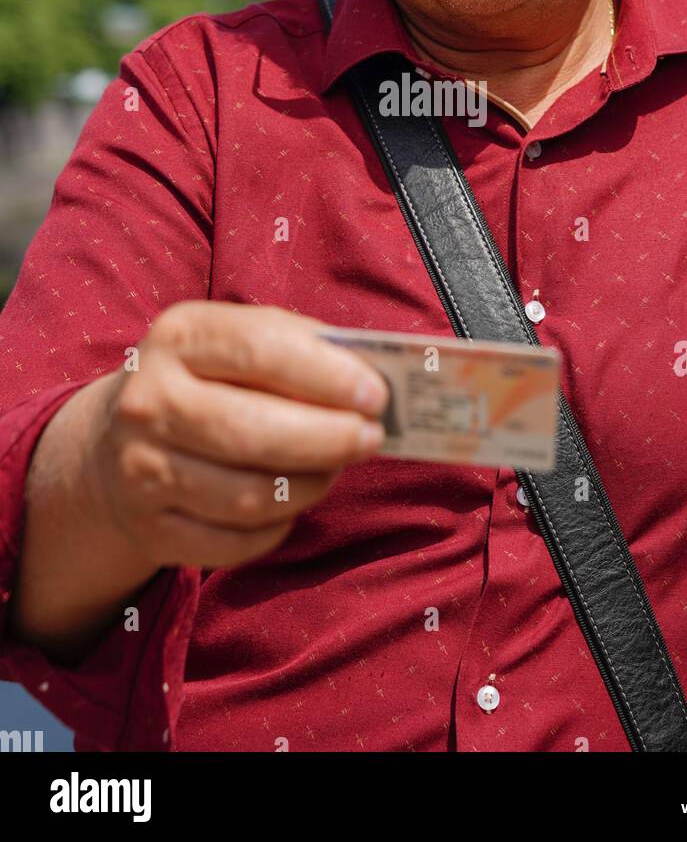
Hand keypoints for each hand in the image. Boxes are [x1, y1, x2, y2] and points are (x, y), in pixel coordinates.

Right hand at [89, 301, 388, 570]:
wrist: (116, 442)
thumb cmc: (208, 382)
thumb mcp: (238, 343)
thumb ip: (301, 350)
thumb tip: (372, 383)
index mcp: (179, 337)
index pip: (259, 350)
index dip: (325, 374)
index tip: (376, 395)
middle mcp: (149, 402)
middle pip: (252, 430)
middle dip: (327, 438)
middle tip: (372, 438)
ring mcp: (142, 470)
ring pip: (249, 496)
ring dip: (310, 485)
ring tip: (334, 468)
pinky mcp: (150, 529)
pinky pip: (236, 543)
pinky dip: (279, 526)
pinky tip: (291, 502)